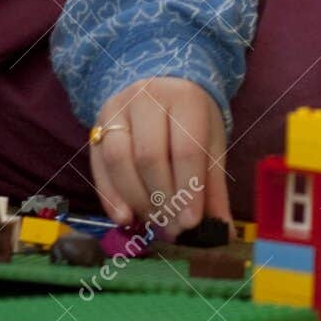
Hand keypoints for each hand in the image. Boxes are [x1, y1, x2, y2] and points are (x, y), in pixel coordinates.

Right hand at [88, 76, 231, 234]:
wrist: (163, 87)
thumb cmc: (191, 119)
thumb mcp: (210, 145)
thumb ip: (213, 188)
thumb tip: (223, 233)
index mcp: (184, 98)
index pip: (186, 148)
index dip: (188, 189)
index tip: (191, 222)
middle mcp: (146, 97)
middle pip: (149, 156)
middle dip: (161, 198)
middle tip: (173, 227)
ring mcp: (117, 110)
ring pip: (119, 160)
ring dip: (136, 200)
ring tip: (154, 222)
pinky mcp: (96, 126)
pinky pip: (98, 165)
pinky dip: (110, 197)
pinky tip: (125, 218)